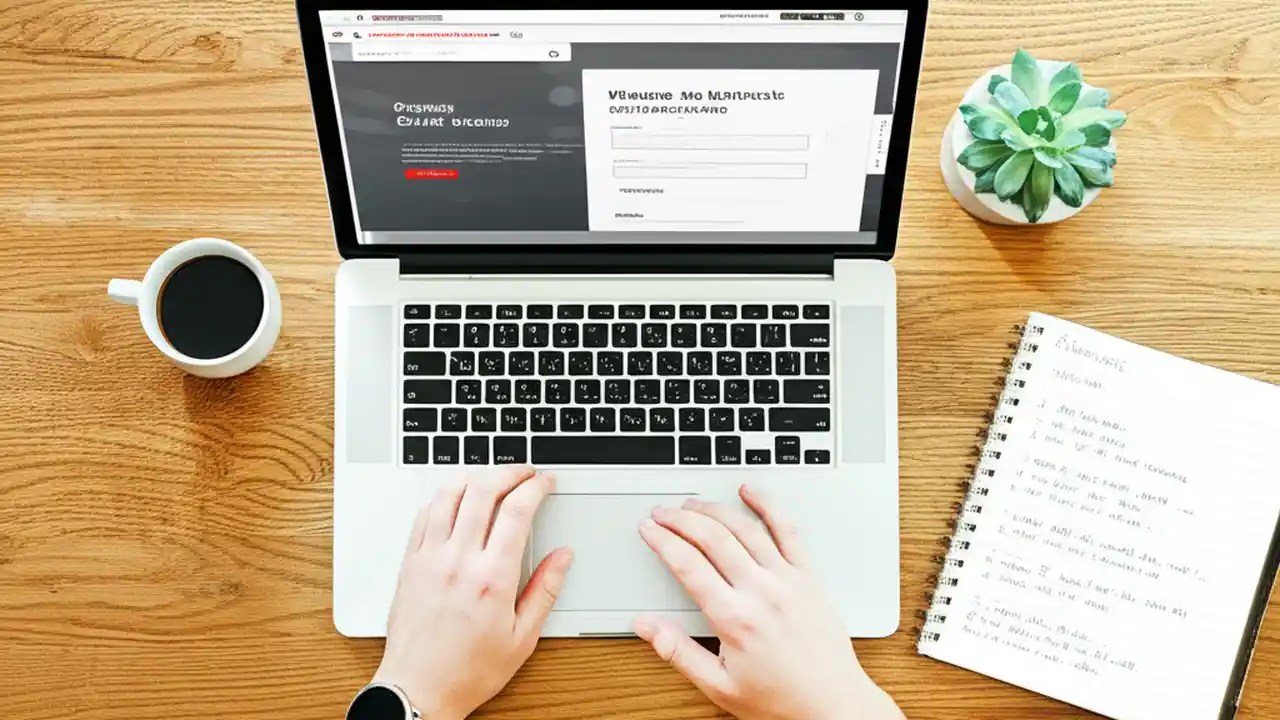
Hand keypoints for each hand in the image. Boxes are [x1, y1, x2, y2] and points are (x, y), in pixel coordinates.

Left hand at [374, 466, 571, 719]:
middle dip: (509, 471)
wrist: (418, 688)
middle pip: (483, 489)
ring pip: (448, 494)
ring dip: (474, 476)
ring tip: (491, 478)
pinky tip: (456, 499)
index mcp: (492, 578)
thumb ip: (545, 591)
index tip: (546, 481)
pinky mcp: (409, 563)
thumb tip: (563, 557)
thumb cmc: (468, 670)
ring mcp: (429, 558)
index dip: (536, 486)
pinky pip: (424, 514)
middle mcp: (458, 560)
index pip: (517, 510)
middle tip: (524, 472)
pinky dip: (443, 497)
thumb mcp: (522, 638)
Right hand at [634, 485, 903, 719]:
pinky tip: (751, 491)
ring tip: (692, 503)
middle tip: (661, 512)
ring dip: (714, 509)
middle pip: (712, 538)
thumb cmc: (781, 700)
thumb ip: (678, 652)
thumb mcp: (719, 686)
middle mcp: (761, 592)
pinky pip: (788, 530)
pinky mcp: (808, 577)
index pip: (688, 564)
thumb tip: (645, 627)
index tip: (648, 530)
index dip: (662, 541)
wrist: (833, 704)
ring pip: (744, 528)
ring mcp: (787, 580)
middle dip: (680, 518)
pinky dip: (768, 505)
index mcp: (735, 619)